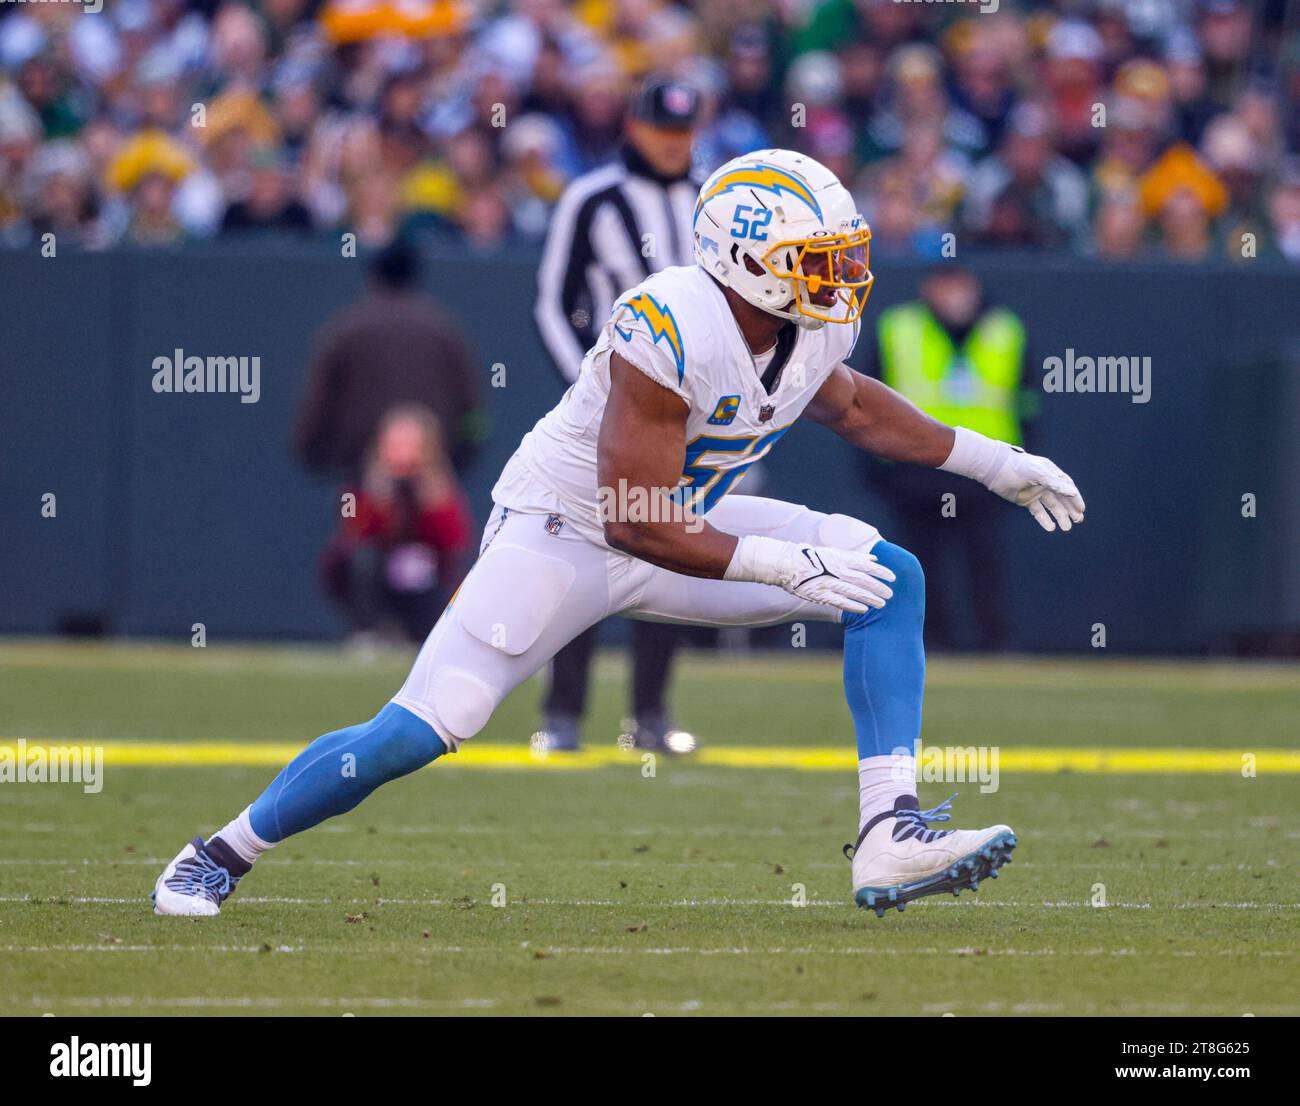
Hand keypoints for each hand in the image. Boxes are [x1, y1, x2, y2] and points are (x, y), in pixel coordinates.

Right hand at [726, 535, 894, 613]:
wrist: (785, 563)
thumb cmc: (810, 556)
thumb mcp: (833, 551)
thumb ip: (854, 556)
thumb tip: (873, 556)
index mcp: (840, 557)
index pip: (866, 564)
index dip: (880, 571)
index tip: (893, 577)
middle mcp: (836, 569)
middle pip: (863, 579)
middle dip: (878, 587)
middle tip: (891, 594)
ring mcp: (828, 582)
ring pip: (854, 591)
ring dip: (869, 598)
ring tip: (882, 604)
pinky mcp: (820, 594)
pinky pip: (839, 601)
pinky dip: (853, 606)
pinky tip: (864, 610)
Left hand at [987, 447, 1085, 532]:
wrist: (997, 469)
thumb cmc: (1020, 467)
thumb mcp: (1039, 473)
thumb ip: (1056, 484)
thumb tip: (1073, 493)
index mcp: (1051, 474)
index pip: (1068, 487)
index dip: (1075, 499)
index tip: (1081, 510)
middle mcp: (1045, 483)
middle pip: (1061, 499)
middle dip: (1070, 510)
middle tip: (1078, 521)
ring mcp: (1035, 492)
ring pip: (1051, 507)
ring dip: (1059, 517)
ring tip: (1066, 528)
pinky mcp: (1025, 500)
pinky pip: (1038, 512)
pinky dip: (1044, 520)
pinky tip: (1051, 528)